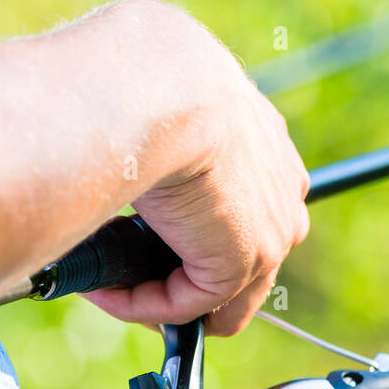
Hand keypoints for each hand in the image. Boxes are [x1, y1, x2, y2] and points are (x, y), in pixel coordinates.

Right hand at [87, 18, 309, 335]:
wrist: (161, 86)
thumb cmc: (148, 83)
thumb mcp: (163, 111)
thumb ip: (159, 148)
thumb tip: (118, 169)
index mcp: (267, 148)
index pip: (244, 217)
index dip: (192, 242)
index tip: (143, 244)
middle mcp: (281, 192)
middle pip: (240, 267)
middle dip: (179, 279)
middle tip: (123, 278)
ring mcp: (270, 232)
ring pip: (216, 295)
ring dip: (160, 298)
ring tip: (108, 286)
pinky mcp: (242, 261)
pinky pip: (189, 306)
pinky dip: (143, 305)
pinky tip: (106, 288)